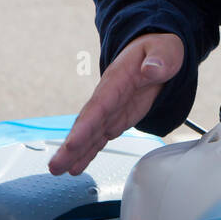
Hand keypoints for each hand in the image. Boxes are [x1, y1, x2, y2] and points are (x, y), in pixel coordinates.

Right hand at [49, 32, 183, 175]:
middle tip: (55, 165)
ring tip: (58, 170)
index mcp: (117, 80)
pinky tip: (75, 166)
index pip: (99, 106)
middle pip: (86, 124)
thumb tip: (152, 69)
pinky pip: (99, 137)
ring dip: (74, 153)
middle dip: (71, 146)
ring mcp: (110, 110)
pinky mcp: (115, 119)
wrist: (156, 53)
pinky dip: (88, 152)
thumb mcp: (165, 49)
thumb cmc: (159, 50)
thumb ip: (159, 59)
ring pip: (89, 134)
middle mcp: (108, 97)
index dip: (85, 126)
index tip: (72, 143)